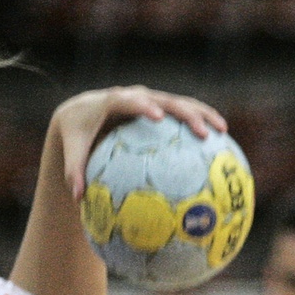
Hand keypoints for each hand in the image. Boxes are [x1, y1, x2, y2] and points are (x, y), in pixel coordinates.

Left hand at [52, 87, 227, 199]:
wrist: (82, 111)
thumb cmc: (77, 135)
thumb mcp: (73, 152)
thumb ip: (74, 173)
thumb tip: (77, 200)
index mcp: (113, 102)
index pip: (130, 101)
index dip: (144, 106)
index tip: (157, 117)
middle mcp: (136, 95)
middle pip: (164, 100)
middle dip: (185, 113)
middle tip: (201, 131)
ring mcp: (150, 98)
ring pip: (180, 102)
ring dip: (202, 113)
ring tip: (221, 131)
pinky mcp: (158, 105)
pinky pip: (182, 111)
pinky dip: (199, 120)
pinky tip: (218, 138)